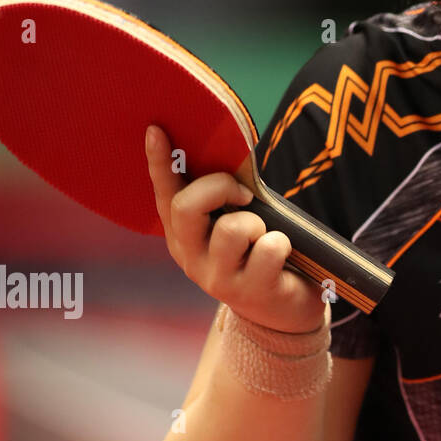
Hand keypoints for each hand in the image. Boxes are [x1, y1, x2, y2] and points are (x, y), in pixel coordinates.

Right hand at [144, 124, 327, 333]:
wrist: (282, 311)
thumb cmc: (258, 254)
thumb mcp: (235, 224)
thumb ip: (224, 199)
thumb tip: (229, 153)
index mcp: (183, 236)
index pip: (166, 194)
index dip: (160, 162)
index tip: (158, 129)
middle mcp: (191, 257)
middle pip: (187, 207)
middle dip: (219, 187)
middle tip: (246, 196)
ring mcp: (218, 278)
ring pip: (233, 229)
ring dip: (258, 225)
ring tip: (265, 238)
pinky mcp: (251, 291)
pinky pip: (270, 249)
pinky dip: (283, 244)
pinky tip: (283, 259)